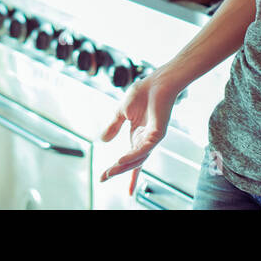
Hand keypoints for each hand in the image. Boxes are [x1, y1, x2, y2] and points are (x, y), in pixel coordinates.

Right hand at [97, 72, 177, 195]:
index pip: (128, 159)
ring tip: (110, 172)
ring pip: (137, 158)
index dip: (117, 170)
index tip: (102, 178)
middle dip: (117, 171)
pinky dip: (133, 155)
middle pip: (131, 162)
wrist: (156, 82)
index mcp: (137, 136)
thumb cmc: (143, 93)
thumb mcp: (121, 112)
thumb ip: (113, 126)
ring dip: (123, 166)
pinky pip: (144, 148)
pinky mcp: (158, 134)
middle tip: (103, 178)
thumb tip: (102, 140)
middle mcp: (145, 141)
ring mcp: (152, 138)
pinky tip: (121, 159)